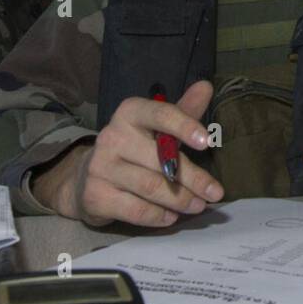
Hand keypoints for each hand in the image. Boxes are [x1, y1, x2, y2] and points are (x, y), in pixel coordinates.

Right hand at [36, 80, 222, 227]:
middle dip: (193, 179)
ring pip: (150, 187)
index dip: (184, 126)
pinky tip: (172, 217)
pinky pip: (135, 209)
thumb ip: (183, 110)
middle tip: (215, 193)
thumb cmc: (133, 148)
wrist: (86, 178)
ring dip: (180, 200)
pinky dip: (158, 216)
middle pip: (160, 160)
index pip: (160, 114)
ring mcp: (100, 167)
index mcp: (130, 113)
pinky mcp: (95, 196)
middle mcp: (111, 136)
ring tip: (199, 206)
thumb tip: (206, 86)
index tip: (207, 142)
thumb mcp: (157, 126)